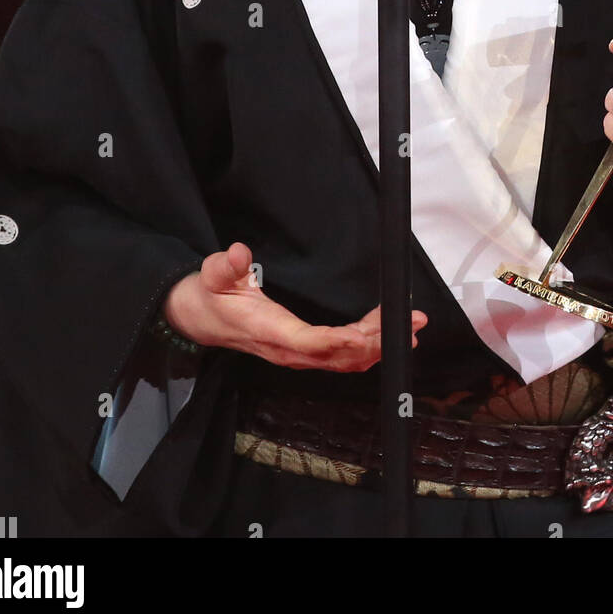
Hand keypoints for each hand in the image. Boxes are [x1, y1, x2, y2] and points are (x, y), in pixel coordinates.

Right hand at [162, 242, 427, 371]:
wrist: (201, 318)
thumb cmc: (211, 296)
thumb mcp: (212, 275)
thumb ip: (225, 266)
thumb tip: (238, 253)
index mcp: (268, 330)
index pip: (308, 342)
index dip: (338, 342)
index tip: (366, 334)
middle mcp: (287, 349)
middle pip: (336, 355)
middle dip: (375, 342)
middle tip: (409, 323)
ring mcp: (297, 354)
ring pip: (343, 360)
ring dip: (378, 347)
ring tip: (411, 331)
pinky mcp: (303, 351)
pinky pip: (339, 358)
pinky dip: (367, 351)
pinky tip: (388, 340)